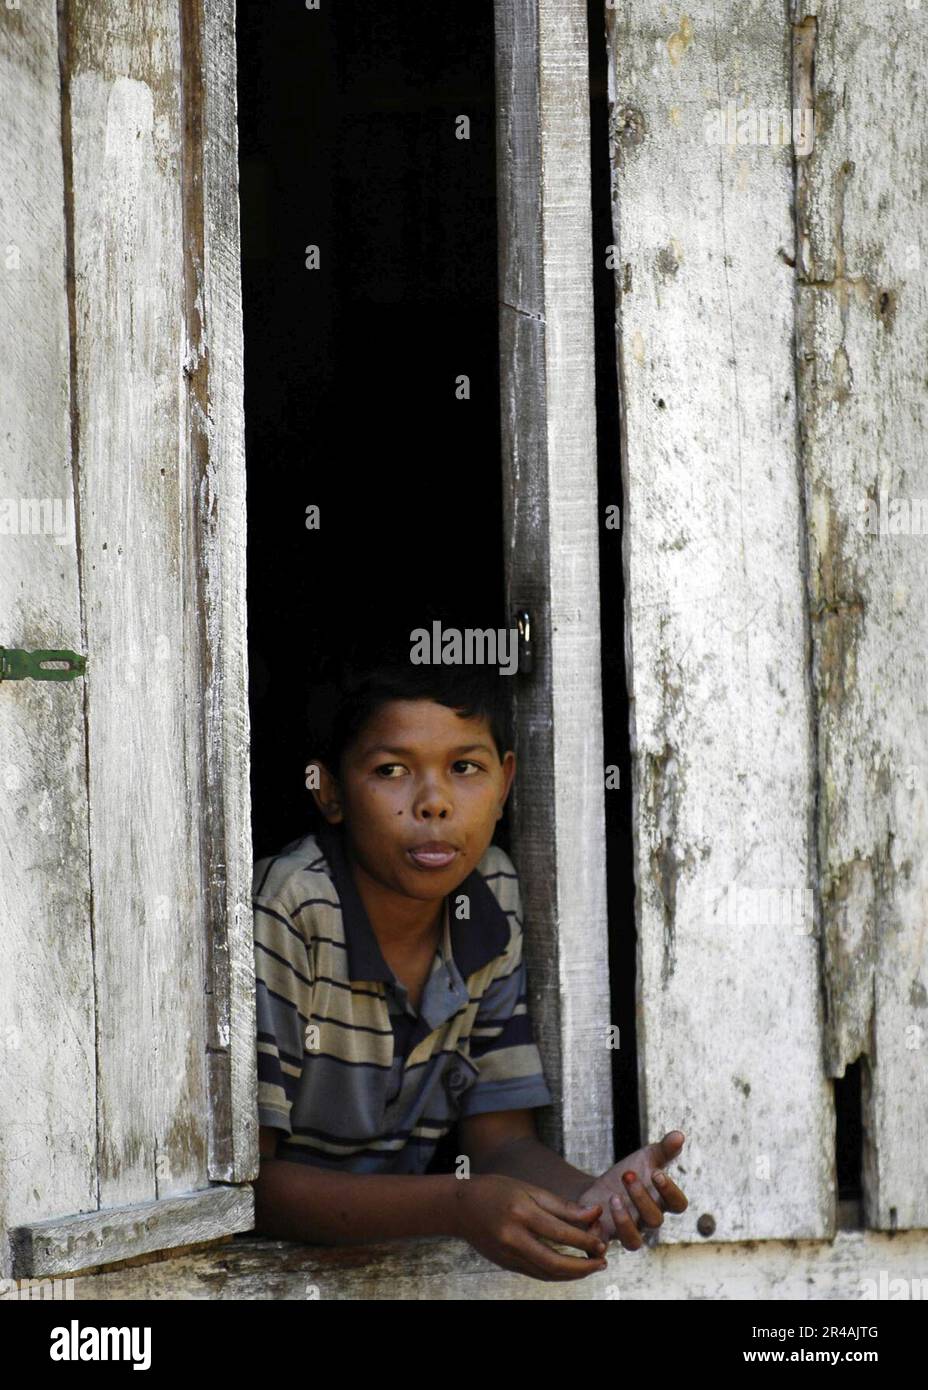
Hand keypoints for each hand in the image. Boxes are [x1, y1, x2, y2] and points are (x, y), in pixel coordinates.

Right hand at [451, 1173, 609, 1281]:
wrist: (461, 1206)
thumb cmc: (498, 1191)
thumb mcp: (529, 1190)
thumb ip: (562, 1205)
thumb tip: (594, 1214)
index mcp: (521, 1213)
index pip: (560, 1233)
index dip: (585, 1241)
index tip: (602, 1243)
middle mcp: (513, 1238)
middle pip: (555, 1262)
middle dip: (583, 1267)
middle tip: (602, 1262)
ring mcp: (507, 1255)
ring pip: (546, 1273)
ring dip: (573, 1274)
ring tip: (592, 1267)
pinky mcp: (505, 1264)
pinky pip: (536, 1273)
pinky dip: (556, 1274)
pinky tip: (570, 1268)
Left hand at [576, 1130, 687, 1249]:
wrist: (598, 1191)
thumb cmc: (629, 1175)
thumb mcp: (645, 1158)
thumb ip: (664, 1150)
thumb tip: (679, 1135)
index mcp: (660, 1201)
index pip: (678, 1205)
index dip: (670, 1191)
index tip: (656, 1172)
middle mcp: (646, 1220)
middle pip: (655, 1220)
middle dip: (642, 1197)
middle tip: (627, 1175)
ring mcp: (625, 1231)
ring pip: (634, 1241)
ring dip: (624, 1220)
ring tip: (613, 1197)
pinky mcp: (603, 1236)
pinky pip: (602, 1249)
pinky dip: (597, 1239)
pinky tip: (593, 1219)